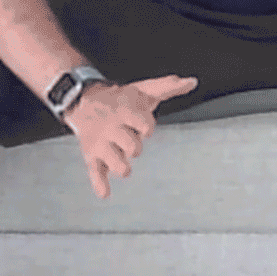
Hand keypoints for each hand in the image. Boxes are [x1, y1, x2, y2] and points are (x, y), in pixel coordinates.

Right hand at [66, 74, 197, 198]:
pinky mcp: (91, 155)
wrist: (84, 100)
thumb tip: (192, 82)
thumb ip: (167, 87)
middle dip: (135, 146)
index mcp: (124, 111)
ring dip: (122, 167)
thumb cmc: (121, 100)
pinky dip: (100, 183)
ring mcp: (100, 143)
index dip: (147, 126)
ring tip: (124, 163)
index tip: (143, 126)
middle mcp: (110, 128)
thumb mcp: (142, 89)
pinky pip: (94, 172)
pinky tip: (105, 193)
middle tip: (129, 140)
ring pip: (115, 162)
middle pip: (132, 146)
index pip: (144, 125)